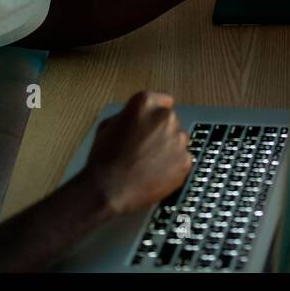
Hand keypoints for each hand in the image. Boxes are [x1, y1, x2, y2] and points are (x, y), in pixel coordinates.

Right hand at [82, 91, 191, 216]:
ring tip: (148, 163)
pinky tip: (155, 173)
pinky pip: (182, 159)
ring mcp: (178, 139)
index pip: (163, 100)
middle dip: (161, 132)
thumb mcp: (108, 125)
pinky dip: (173, 166)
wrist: (109, 190)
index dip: (156, 114)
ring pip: (178, 140)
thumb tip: (139, 117)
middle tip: (145, 147)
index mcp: (145, 103)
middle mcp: (165, 117)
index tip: (153, 122)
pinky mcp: (185, 160)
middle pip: (170, 121)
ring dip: (168, 148)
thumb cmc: (104, 159)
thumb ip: (129, 115)